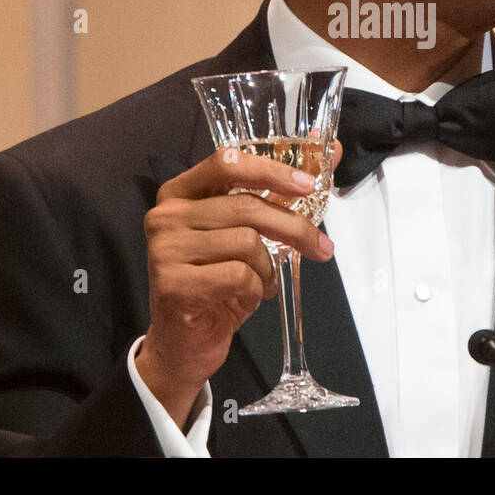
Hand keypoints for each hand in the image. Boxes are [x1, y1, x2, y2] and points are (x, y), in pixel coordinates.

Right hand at [136, 141, 340, 428]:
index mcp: (180, 192)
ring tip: (265, 280)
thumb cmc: (218, 282)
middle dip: (294, 227)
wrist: (184, 343)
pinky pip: (238, 275)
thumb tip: (330, 152)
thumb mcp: (247, 234)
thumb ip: (279, 193)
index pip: (226, 163)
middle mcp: (166, 214)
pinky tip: (249, 296)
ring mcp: (165, 248)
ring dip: (269, 266)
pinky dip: (257, 288)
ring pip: (246, 242)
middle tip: (322, 248)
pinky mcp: (172, 283)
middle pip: (245, 206)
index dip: (271, 170)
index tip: (309, 184)